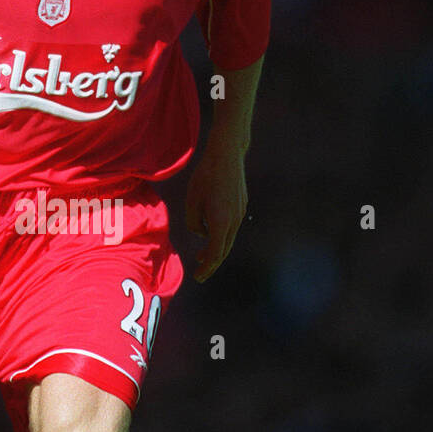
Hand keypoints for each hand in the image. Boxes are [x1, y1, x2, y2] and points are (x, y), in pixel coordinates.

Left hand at [185, 141, 247, 282]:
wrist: (227, 155)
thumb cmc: (205, 176)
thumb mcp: (191, 201)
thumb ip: (193, 222)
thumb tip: (201, 232)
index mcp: (221, 221)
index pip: (214, 253)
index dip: (206, 267)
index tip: (198, 276)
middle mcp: (233, 220)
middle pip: (223, 250)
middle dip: (210, 264)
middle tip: (200, 275)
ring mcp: (239, 213)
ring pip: (227, 239)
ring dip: (215, 249)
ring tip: (201, 256)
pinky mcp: (241, 205)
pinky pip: (230, 227)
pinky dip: (220, 236)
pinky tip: (209, 233)